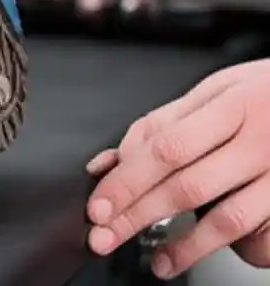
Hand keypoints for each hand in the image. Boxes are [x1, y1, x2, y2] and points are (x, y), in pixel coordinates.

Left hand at [83, 59, 269, 278]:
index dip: (126, 182)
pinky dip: (238, 249)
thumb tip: (110, 163)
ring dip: (185, 246)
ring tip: (158, 260)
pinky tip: (211, 250)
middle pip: (188, 187)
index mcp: (232, 106)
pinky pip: (263, 236)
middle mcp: (260, 142)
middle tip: (105, 236)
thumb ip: (162, 125)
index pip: (166, 149)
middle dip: (138, 216)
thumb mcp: (214, 92)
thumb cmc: (262, 96)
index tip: (98, 206)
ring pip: (228, 220)